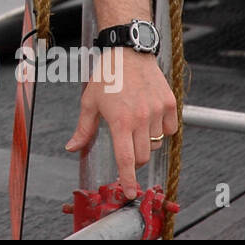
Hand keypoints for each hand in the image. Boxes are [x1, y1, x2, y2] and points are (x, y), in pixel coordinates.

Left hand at [65, 49, 177, 198]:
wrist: (128, 51)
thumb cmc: (107, 75)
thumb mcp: (90, 102)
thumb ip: (83, 129)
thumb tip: (73, 148)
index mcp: (120, 121)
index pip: (126, 159)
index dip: (127, 179)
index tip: (128, 193)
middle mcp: (141, 119)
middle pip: (142, 156)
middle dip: (134, 160)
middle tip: (126, 148)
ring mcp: (158, 111)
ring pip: (155, 143)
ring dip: (146, 141)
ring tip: (135, 122)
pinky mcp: (170, 103)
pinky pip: (170, 129)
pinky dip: (162, 129)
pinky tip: (150, 117)